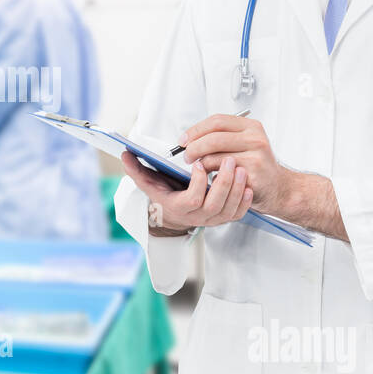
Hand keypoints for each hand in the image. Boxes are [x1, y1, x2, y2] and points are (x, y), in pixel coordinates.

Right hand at [119, 149, 252, 231]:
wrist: (173, 215)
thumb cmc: (164, 196)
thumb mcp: (148, 183)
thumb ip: (136, 169)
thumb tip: (125, 154)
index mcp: (180, 208)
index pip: (193, 199)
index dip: (199, 183)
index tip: (200, 164)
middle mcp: (198, 217)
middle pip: (215, 204)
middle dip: (224, 182)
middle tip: (229, 161)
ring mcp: (212, 219)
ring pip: (229, 209)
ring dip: (237, 189)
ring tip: (240, 168)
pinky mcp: (223, 218)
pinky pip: (238, 214)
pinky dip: (245, 201)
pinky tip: (248, 185)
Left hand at [178, 113, 290, 215]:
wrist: (277, 187)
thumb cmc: (256, 165)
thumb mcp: (243, 143)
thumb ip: (221, 137)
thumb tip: (190, 137)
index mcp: (251, 126)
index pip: (217, 120)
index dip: (196, 129)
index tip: (184, 139)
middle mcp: (255, 138)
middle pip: (213, 137)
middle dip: (193, 146)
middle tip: (186, 155)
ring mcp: (255, 156)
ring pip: (214, 155)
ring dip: (200, 163)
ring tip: (199, 167)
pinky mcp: (251, 174)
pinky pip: (220, 173)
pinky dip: (211, 175)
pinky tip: (211, 177)